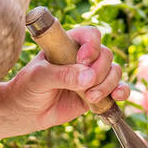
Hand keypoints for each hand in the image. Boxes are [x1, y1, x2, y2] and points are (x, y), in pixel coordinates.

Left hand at [0, 25, 129, 133]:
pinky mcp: (97, 92)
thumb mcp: (40, 77)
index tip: (82, 60)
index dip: (92, 46)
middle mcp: (83, 56)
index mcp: (68, 44)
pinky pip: (118, 88)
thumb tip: (89, 77)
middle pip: (106, 54)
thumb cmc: (28, 87)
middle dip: (99, 71)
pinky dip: (121, 91)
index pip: (90, 35)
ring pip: (114, 71)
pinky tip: (117, 96)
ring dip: (107, 84)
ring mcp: (91, 75)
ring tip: (90, 97)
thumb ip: (62, 76)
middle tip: (85, 85)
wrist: (26, 112)